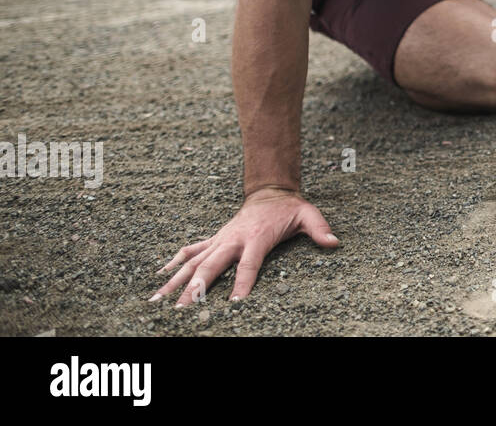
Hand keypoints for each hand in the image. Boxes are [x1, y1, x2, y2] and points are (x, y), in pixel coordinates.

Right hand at [150, 187, 337, 306]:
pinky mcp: (214, 239)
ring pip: (193, 261)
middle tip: (181, 308)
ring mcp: (220, 239)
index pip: (248, 265)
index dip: (242, 283)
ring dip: (174, 280)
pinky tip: (159, 276)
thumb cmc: (289, 209)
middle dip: (195, 288)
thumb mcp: (308, 215)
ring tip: (157, 300)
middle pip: (211, 266)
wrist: (270, 191)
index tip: (234, 304)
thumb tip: (334, 242)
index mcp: (256, 238)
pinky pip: (191, 250)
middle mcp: (233, 239)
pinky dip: (174, 261)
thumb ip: (320, 229)